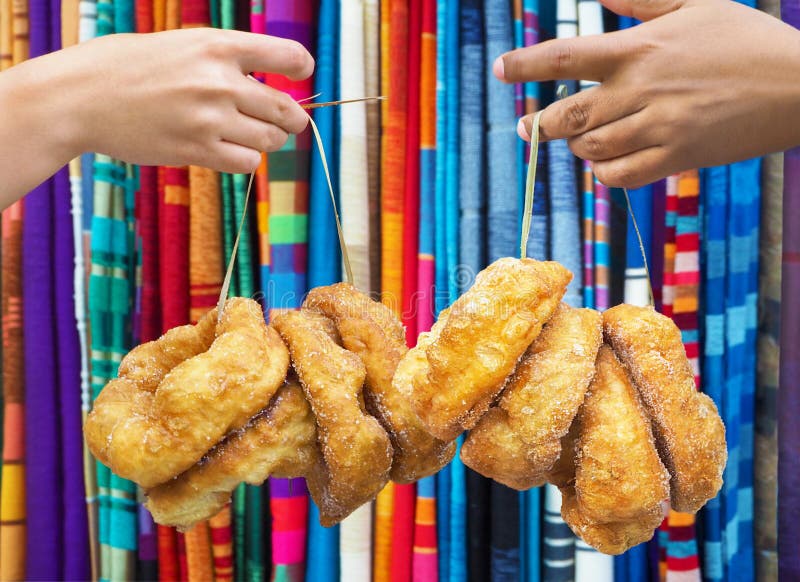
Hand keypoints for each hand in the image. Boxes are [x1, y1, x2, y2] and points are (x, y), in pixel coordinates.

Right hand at [70, 28, 313, 171]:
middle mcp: (220, 82)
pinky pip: (246, 163)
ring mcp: (209, 119)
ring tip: (248, 135)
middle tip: (287, 122)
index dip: (301, 67)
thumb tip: (264, 82)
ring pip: (270, 140)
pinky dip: (244, 159)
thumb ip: (223, 60)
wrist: (80, 96)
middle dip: (292, 119)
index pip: (287, 55)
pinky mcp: (196, 150)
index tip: (302, 75)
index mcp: (217, 46)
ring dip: (266, 141)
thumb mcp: (180, 45)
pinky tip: (228, 150)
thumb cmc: (127, 67)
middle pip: (287, 110)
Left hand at [495, 0, 799, 187]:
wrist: (799, 85)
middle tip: (527, 127)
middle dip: (538, 124)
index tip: (501, 69)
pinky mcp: (677, 158)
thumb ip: (640, 1)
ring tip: (579, 140)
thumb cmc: (745, 40)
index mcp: (640, 49)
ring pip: (590, 148)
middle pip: (566, 115)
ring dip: (577, 147)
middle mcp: (641, 89)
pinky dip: (604, 172)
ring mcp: (659, 127)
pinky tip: (607, 162)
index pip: (565, 55)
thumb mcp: (695, 4)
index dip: (525, 64)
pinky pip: (620, 176)